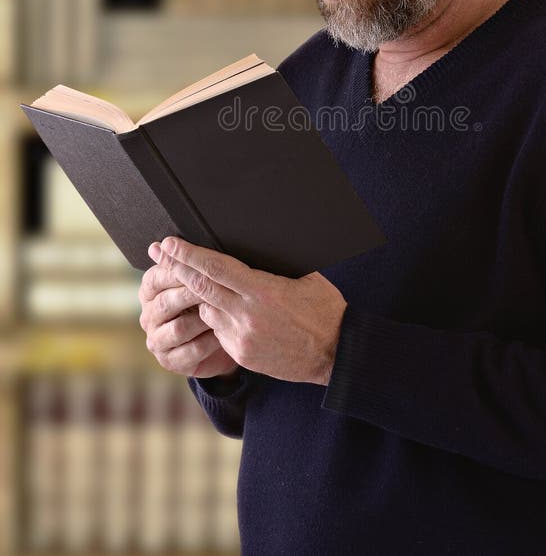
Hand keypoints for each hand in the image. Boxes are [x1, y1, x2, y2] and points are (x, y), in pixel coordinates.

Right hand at [139, 254, 239, 378]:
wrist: (217, 338)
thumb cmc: (209, 298)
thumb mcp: (201, 277)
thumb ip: (191, 262)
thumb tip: (168, 241)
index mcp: (150, 289)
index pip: (157, 277)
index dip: (178, 269)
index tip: (200, 264)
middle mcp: (148, 314)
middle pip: (167, 302)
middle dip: (192, 293)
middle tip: (218, 287)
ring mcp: (157, 339)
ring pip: (179, 327)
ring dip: (204, 318)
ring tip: (224, 311)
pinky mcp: (170, 360)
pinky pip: (190, 351)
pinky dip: (209, 341)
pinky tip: (223, 333)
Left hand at [149, 236, 347, 385]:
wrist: (336, 353)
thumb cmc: (324, 310)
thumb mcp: (306, 277)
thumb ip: (276, 265)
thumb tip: (256, 247)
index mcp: (264, 291)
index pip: (216, 268)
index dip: (189, 254)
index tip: (170, 243)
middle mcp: (248, 314)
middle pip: (200, 287)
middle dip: (176, 267)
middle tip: (158, 252)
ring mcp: (242, 337)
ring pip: (206, 309)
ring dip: (199, 294)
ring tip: (193, 280)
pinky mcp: (242, 354)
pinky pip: (219, 330)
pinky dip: (217, 316)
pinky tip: (224, 309)